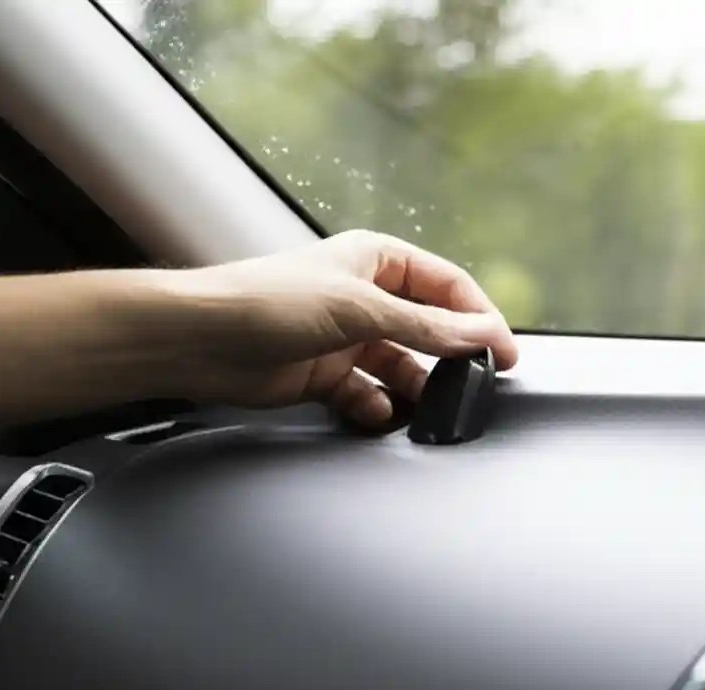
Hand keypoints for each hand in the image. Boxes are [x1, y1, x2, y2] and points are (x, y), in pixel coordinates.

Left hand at [164, 230, 517, 426]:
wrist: (199, 339)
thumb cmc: (266, 302)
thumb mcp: (358, 308)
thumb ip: (424, 326)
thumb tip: (482, 334)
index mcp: (375, 260)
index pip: (447, 286)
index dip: (480, 317)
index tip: (504, 353)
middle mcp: (363, 297)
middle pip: (428, 329)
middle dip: (449, 357)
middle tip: (474, 385)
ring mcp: (344, 339)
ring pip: (400, 367)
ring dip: (414, 388)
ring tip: (426, 406)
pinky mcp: (323, 376)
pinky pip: (367, 396)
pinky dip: (376, 408)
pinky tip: (376, 414)